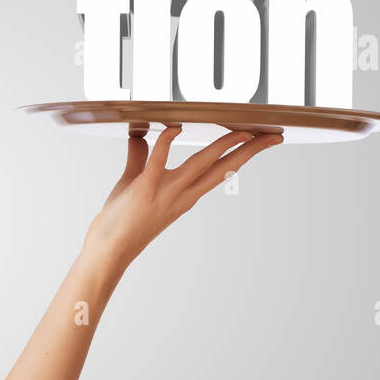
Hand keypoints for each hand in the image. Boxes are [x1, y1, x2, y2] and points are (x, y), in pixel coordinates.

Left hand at [84, 126, 282, 271]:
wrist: (107, 251)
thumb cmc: (120, 220)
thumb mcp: (133, 183)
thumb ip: (139, 158)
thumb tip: (139, 136)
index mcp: (184, 194)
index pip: (221, 171)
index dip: (243, 155)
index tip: (263, 142)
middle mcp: (181, 195)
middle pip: (222, 168)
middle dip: (249, 150)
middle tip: (272, 136)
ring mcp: (164, 193)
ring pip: (200, 165)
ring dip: (222, 146)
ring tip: (243, 131)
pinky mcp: (143, 190)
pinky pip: (157, 162)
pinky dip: (165, 144)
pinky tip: (174, 128)